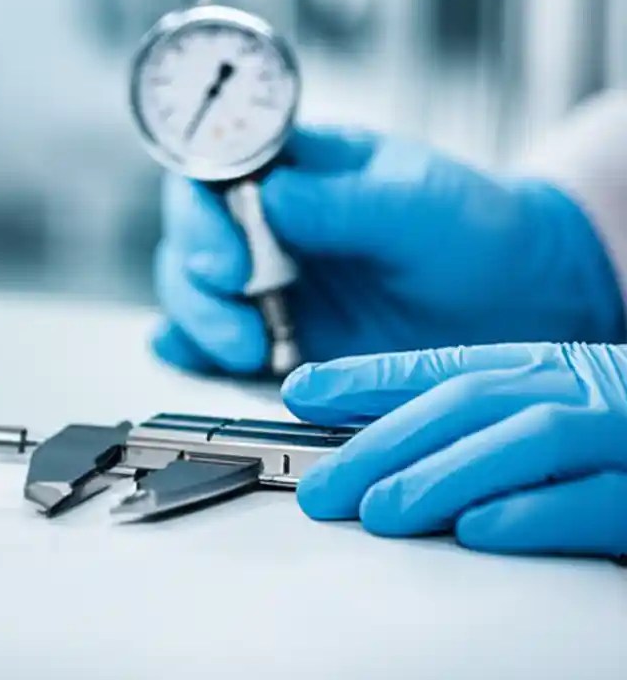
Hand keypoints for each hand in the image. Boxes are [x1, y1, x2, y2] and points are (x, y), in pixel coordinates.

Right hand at [152, 127, 624, 374]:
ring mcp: (262, 280)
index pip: (213, 167)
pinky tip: (218, 362)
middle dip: (198, 270)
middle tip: (234, 295)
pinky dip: (198, 353)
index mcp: (294, 167)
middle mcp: (264, 221)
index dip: (201, 205)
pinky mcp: (268, 335)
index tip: (226, 248)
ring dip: (201, 318)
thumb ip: (342, 202)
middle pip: (188, 234)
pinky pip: (207, 343)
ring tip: (248, 348)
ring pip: (190, 290)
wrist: (514, 305)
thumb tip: (269, 197)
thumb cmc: (473, 233)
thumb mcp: (416, 205)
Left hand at [281, 342, 626, 558]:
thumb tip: (366, 433)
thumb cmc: (626, 438)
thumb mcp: (553, 412)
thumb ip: (478, 420)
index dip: (371, 376)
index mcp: (556, 367)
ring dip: (445, 474)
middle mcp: (589, 389)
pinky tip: (479, 530)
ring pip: (528, 440)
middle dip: (386, 441)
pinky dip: (535, 513)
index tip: (301, 391)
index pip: (449, 364)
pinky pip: (598, 500)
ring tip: (381, 511)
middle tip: (324, 487)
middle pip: (472, 403)